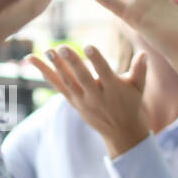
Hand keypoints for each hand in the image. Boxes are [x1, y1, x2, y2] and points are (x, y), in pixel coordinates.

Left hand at [28, 44, 149, 157]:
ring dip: (55, 67)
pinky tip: (33, 60)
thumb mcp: (139, 87)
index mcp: (113, 89)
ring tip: (47, 51)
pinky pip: (57, 86)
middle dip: (72, 63)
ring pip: (67, 82)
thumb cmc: (131, 102)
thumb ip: (140, 70)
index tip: (88, 46)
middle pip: (82, 78)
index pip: (104, 72)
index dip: (96, 60)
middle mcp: (96, 96)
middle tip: (61, 47)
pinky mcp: (73, 102)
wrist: (121, 131)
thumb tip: (144, 53)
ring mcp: (83, 100)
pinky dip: (45, 73)